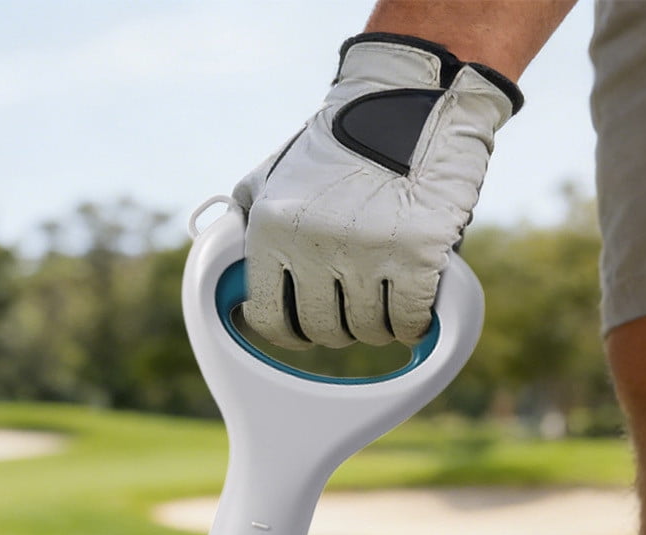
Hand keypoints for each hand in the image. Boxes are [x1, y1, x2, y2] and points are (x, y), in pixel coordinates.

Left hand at [232, 33, 519, 347]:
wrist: (410, 92)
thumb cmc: (340, 139)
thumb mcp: (273, 174)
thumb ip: (247, 220)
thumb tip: (226, 270)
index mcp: (271, 232)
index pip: (268, 318)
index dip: (289, 332)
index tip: (304, 331)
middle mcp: (314, 246)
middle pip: (322, 328)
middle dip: (336, 328)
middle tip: (350, 313)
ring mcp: (368, 251)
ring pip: (367, 329)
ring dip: (376, 327)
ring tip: (383, 306)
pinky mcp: (418, 251)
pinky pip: (408, 317)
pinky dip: (411, 323)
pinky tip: (412, 314)